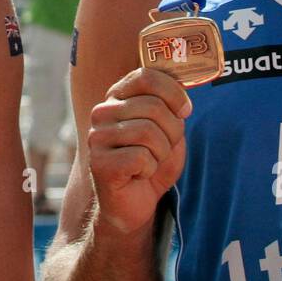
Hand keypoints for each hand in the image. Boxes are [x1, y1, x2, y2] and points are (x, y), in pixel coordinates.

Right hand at [88, 67, 190, 235]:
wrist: (134, 204)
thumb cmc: (152, 162)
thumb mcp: (168, 128)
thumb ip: (171, 105)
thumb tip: (184, 85)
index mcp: (118, 97)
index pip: (146, 76)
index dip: (173, 93)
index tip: (184, 111)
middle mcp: (102, 112)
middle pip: (153, 106)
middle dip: (172, 131)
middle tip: (165, 148)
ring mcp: (97, 137)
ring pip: (148, 132)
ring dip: (161, 153)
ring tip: (151, 162)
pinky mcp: (98, 163)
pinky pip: (140, 157)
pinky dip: (150, 169)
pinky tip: (140, 175)